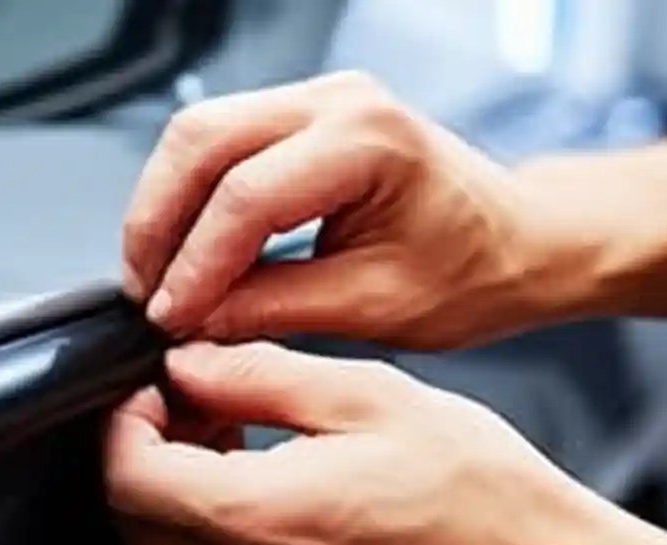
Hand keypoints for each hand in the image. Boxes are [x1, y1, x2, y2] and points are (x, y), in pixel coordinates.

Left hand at [104, 342, 644, 544]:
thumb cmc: (485, 498)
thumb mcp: (368, 397)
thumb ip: (257, 374)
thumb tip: (188, 363)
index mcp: (265, 520)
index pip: (129, 475)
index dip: (124, 419)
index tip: (148, 385)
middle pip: (134, 520)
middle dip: (144, 452)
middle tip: (192, 403)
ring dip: (174, 492)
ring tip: (231, 438)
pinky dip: (208, 533)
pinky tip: (257, 489)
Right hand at [121, 71, 586, 347]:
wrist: (520, 240)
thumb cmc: (478, 269)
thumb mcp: (376, 307)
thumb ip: (274, 309)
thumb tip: (195, 320)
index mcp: (368, 141)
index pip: (245, 197)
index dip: (194, 265)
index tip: (168, 317)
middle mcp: (338, 102)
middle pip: (200, 140)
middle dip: (156, 223)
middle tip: (145, 293)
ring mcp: (317, 101)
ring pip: (197, 134)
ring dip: (163, 206)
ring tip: (159, 277)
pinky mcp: (302, 119)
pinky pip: (219, 142)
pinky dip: (189, 197)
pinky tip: (186, 248)